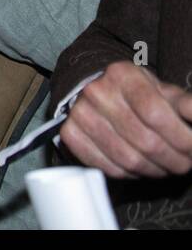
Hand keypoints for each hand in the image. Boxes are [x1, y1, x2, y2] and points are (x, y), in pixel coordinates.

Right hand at [60, 60, 191, 178]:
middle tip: (184, 163)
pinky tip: (139, 166)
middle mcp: (96, 91)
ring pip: (127, 159)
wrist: (95, 91)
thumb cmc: (137, 94)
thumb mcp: (162, 90)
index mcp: (122, 74)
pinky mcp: (69, 133)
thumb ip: (185, 103)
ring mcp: (79, 113)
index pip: (155, 114)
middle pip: (144, 141)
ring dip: (154, 170)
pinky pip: (106, 167)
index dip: (180, 137)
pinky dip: (128, 174)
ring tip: (165, 166)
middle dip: (173, 159)